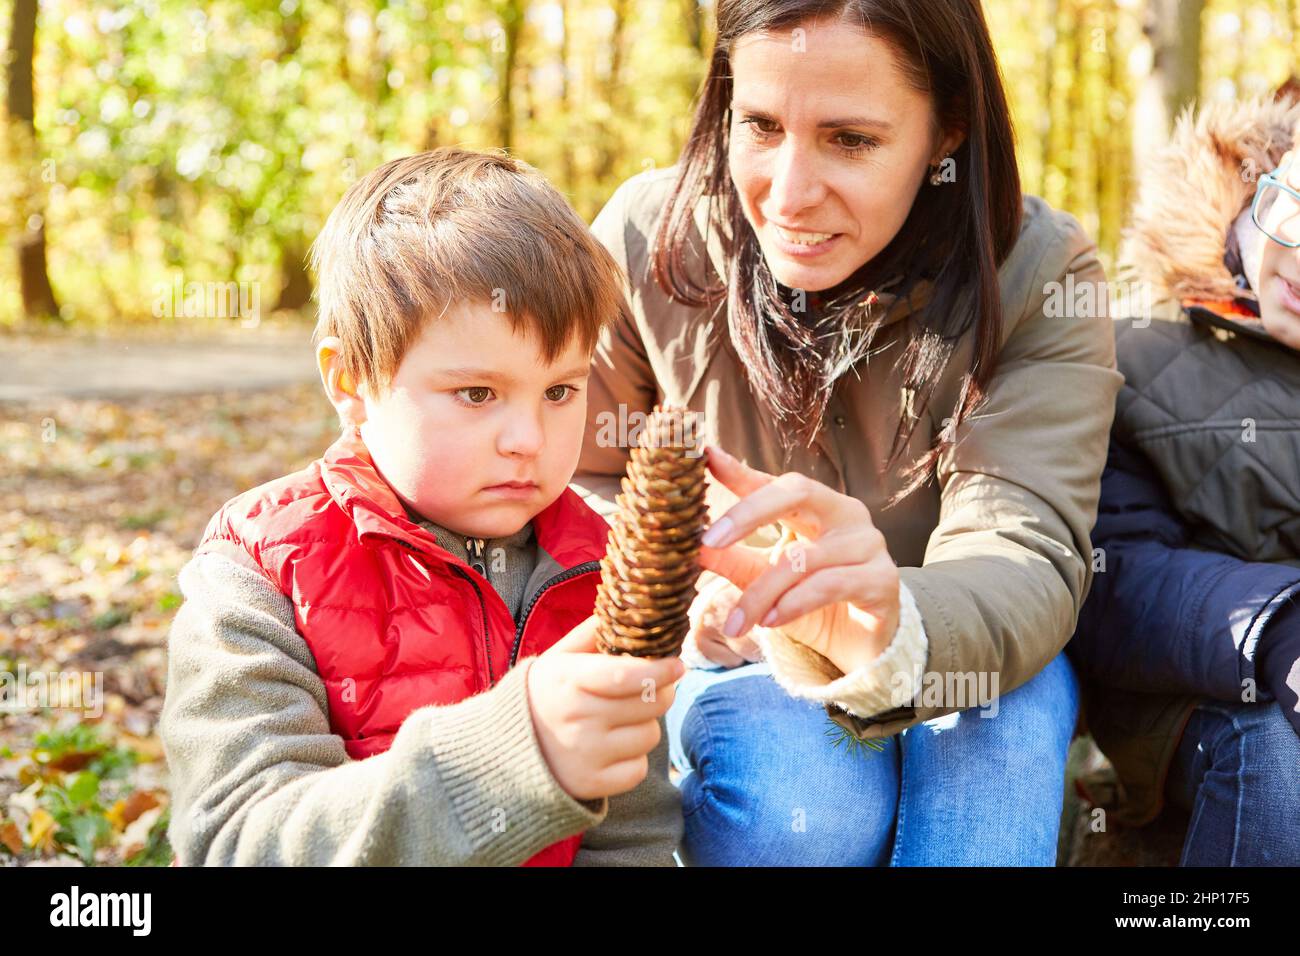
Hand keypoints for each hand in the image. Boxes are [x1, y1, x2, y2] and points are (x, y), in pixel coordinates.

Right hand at [526, 616, 685, 800]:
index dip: (659, 669)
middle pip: (650, 704)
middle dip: (661, 692)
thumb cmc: (544, 694)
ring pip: (650, 736)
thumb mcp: (559, 658)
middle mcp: (578, 718)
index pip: (626, 675)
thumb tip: (633, 608)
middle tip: (651, 688)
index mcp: (569, 680)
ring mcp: (586, 754)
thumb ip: (593, 632)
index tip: (677, 665)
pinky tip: (613, 747)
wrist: (505, 748)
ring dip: (645, 725)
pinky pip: (638, 769)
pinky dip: (633, 758)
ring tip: (621, 719)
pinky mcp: (593, 784)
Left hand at [698, 445, 900, 674]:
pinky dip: (792, 604)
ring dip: (761, 593)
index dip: (740, 472)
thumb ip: (732, 560)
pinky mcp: (882, 580)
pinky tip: (770, 622)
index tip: (705, 458)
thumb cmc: (812, 606)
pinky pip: (828, 585)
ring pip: (802, 558)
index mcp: (816, 507)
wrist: (860, 649)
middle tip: (710, 540)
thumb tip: (691, 546)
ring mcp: (868, 544)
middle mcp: (845, 514)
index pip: (774, 483)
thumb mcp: (764, 581)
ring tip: (735, 621)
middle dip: (748, 513)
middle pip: (796, 492)